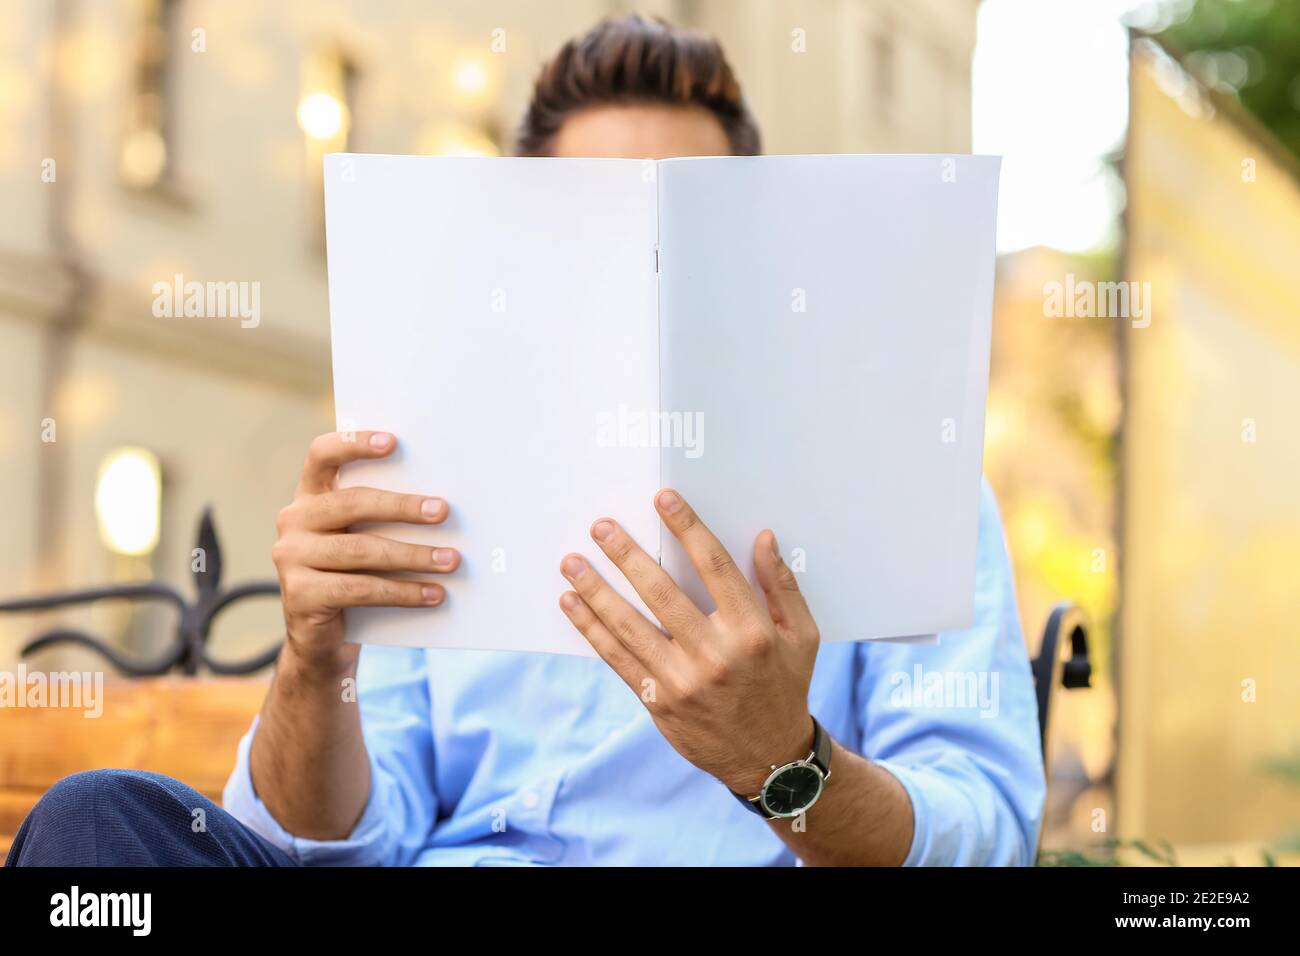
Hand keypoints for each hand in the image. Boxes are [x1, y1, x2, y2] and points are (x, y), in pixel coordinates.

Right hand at [272, 431, 458, 668]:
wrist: (323, 642)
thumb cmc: (355, 578)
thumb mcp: (364, 541)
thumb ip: (383, 519)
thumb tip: (442, 505)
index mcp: (309, 497)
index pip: (322, 456)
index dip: (354, 443)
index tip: (394, 442)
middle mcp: (293, 520)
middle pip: (352, 503)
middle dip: (403, 507)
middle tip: (443, 511)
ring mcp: (290, 557)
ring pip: (361, 550)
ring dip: (413, 555)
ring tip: (451, 560)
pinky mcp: (299, 594)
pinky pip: (361, 588)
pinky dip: (404, 592)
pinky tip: (433, 594)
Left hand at [558, 489, 819, 795]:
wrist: (768, 760)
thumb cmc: (785, 687)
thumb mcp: (804, 637)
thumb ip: (782, 586)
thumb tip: (763, 538)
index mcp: (753, 631)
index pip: (715, 567)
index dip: (688, 529)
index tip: (664, 500)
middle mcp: (715, 655)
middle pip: (662, 593)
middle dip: (627, 555)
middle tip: (601, 526)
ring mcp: (682, 681)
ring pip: (630, 626)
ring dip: (596, 590)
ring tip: (572, 562)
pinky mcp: (658, 701)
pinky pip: (618, 659)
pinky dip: (591, 630)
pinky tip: (572, 604)